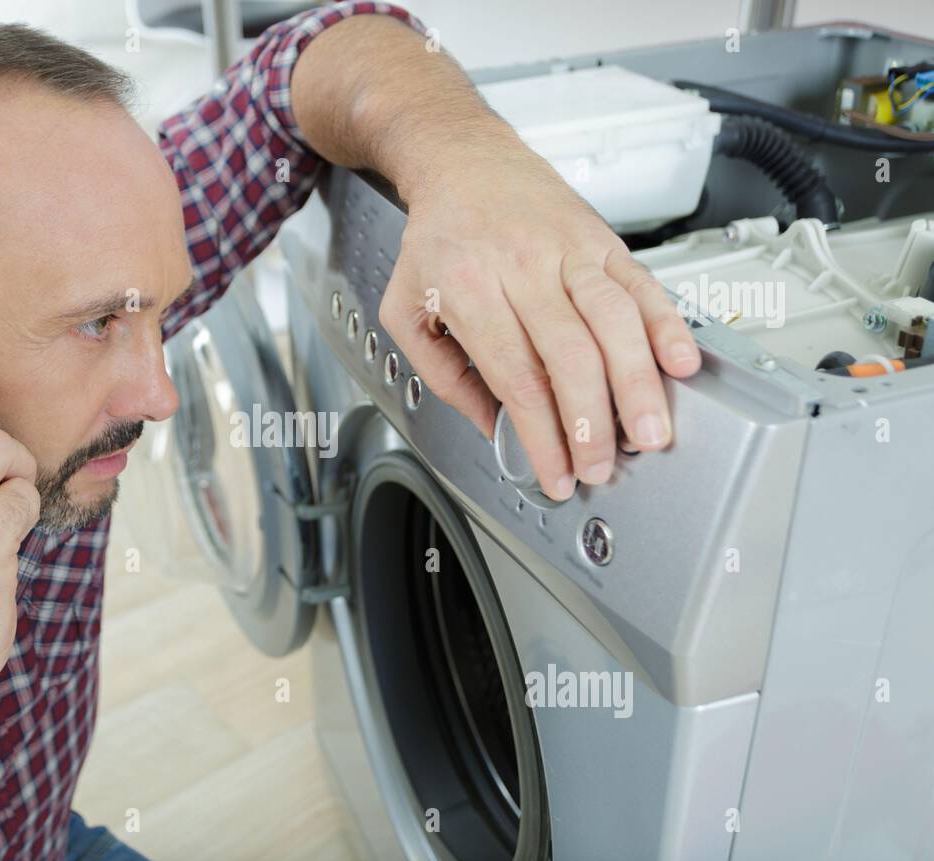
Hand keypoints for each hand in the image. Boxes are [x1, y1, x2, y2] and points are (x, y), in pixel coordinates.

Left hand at [380, 138, 701, 499]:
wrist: (463, 161)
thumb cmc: (437, 238)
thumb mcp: (406, 308)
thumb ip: (442, 374)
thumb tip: (490, 426)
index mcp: (468, 289)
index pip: (516, 376)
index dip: (542, 433)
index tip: (557, 472)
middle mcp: (521, 266)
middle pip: (569, 355)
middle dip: (592, 423)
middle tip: (603, 466)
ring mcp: (567, 250)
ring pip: (614, 320)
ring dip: (638, 382)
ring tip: (651, 432)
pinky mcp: (601, 240)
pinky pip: (642, 283)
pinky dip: (667, 324)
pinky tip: (681, 361)